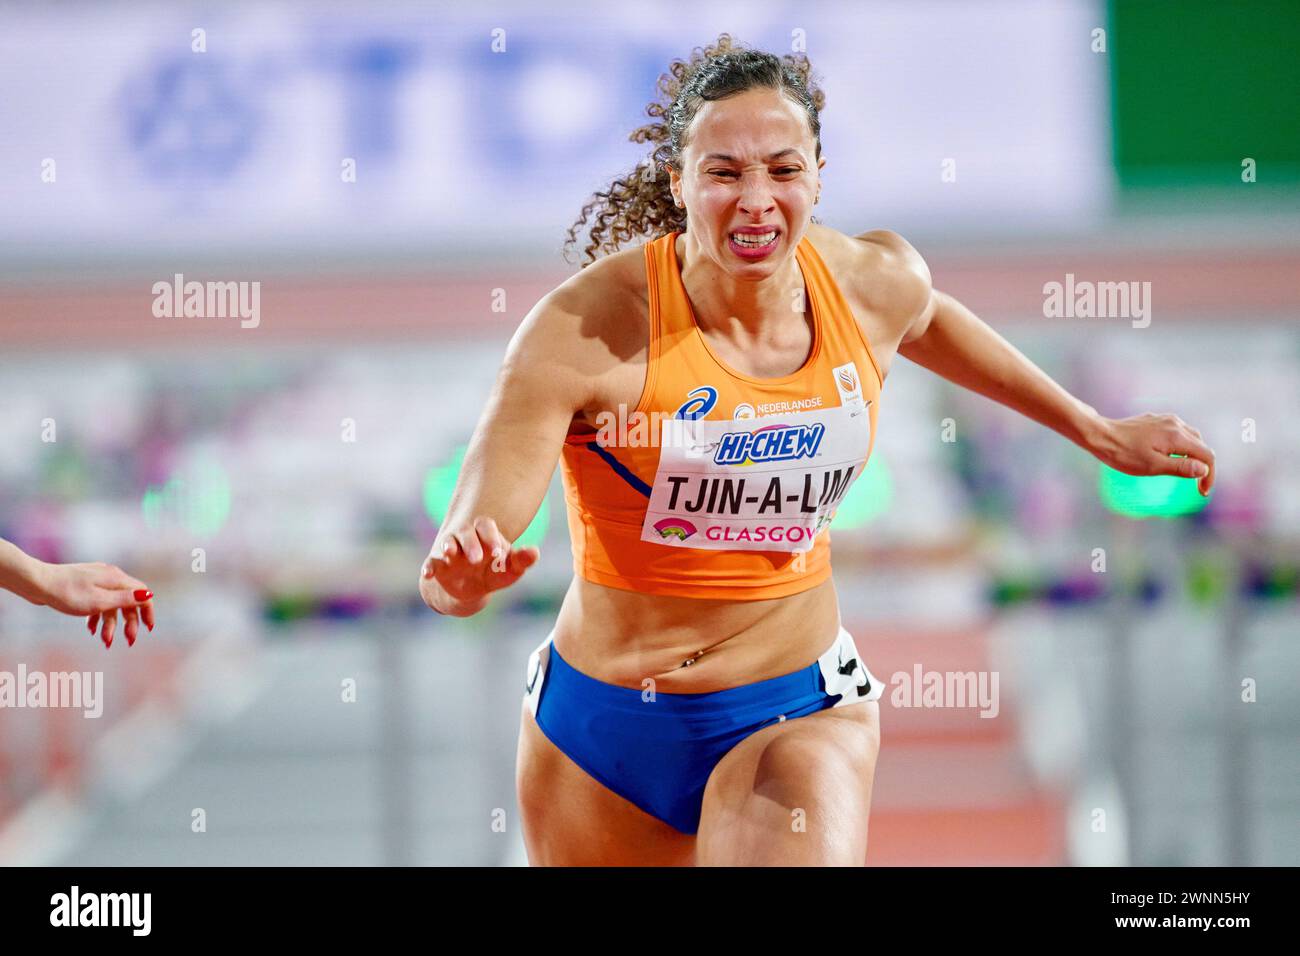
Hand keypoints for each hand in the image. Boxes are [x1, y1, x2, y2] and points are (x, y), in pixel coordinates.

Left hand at [33, 561, 155, 647]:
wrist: (37, 582)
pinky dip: (97, 617)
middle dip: (129, 623)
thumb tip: (148, 595)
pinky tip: (90, 629)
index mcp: (116, 579)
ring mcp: (96, 581)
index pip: (142, 593)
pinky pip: (98, 602)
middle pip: (128, 601)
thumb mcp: (99, 601)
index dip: (148, 611)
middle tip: (129, 641)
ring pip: (111, 604)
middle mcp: (110, 577)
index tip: (148, 629)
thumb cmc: (68, 593)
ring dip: (111, 624)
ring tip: (105, 641)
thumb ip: (125, 599)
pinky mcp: (84, 586)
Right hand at [418, 516, 539, 616]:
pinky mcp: (437, 565)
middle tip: (477, 558)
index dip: (491, 537)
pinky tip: (427, 574)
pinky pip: (431, 563)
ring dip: (448, 546)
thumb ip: (521, 560)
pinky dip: (428, 567)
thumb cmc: (493, 572)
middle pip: (466, 532)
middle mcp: (465, 537)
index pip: (486, 526)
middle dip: (471, 543)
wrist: (469, 587)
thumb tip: (535, 552)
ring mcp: (449, 550)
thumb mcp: (508, 569)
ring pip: (447, 542)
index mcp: (484, 533)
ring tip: (450, 553)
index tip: (498, 553)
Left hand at [1092, 412, 1215, 495]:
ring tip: (1185, 472)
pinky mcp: (1156, 421)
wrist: (1100, 436)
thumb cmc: (1124, 454)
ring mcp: (1165, 420)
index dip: (1210, 475)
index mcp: (1177, 436)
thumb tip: (1204, 469)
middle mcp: (1175, 424)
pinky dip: (1181, 447)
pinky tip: (1171, 456)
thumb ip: (1181, 467)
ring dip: (1193, 455)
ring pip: (1190, 438)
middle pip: (1201, 446)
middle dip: (1202, 466)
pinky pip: (1177, 433)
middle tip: (1196, 485)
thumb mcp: (1153, 466)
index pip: (1207, 455)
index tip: (1202, 492)